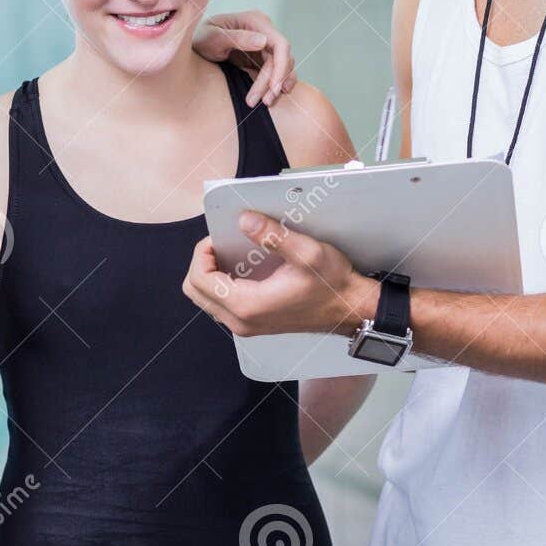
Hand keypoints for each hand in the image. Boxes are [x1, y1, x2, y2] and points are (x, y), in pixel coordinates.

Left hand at [183, 211, 377, 335]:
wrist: (349, 309)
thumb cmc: (332, 285)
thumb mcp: (306, 252)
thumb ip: (273, 235)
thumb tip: (244, 220)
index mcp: (248, 305)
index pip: (200, 279)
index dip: (202, 253)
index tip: (219, 237)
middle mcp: (241, 321)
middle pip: (195, 291)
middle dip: (202, 263)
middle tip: (221, 244)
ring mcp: (245, 325)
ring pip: (206, 298)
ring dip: (211, 273)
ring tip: (231, 253)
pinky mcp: (252, 323)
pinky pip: (221, 303)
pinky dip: (222, 283)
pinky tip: (242, 267)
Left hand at [192, 9, 296, 106]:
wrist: (193, 46)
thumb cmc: (200, 38)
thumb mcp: (212, 37)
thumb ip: (237, 38)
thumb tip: (263, 41)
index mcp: (256, 21)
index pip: (280, 44)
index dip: (281, 67)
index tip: (273, 88)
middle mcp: (264, 31)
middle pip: (281, 58)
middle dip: (274, 81)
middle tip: (264, 102)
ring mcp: (264, 44)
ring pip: (282, 66)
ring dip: (276, 85)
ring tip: (266, 102)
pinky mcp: (261, 57)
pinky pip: (276, 71)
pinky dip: (277, 83)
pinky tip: (273, 95)